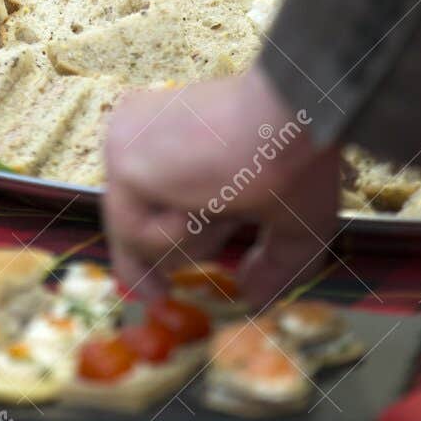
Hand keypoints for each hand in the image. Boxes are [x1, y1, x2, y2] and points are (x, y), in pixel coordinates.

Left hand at [103, 68, 340, 305]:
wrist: (294, 121)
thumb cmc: (300, 156)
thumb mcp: (293, 222)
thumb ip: (274, 262)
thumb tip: (254, 299)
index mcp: (172, 138)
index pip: (138, 205)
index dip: (144, 255)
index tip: (154, 294)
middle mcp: (141, 135)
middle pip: (131, 227)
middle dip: (183, 247)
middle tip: (196, 255)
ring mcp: (126, 143)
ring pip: (138, 237)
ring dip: (195, 235)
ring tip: (226, 193)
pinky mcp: (120, 156)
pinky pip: (137, 233)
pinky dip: (180, 231)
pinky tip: (207, 194)